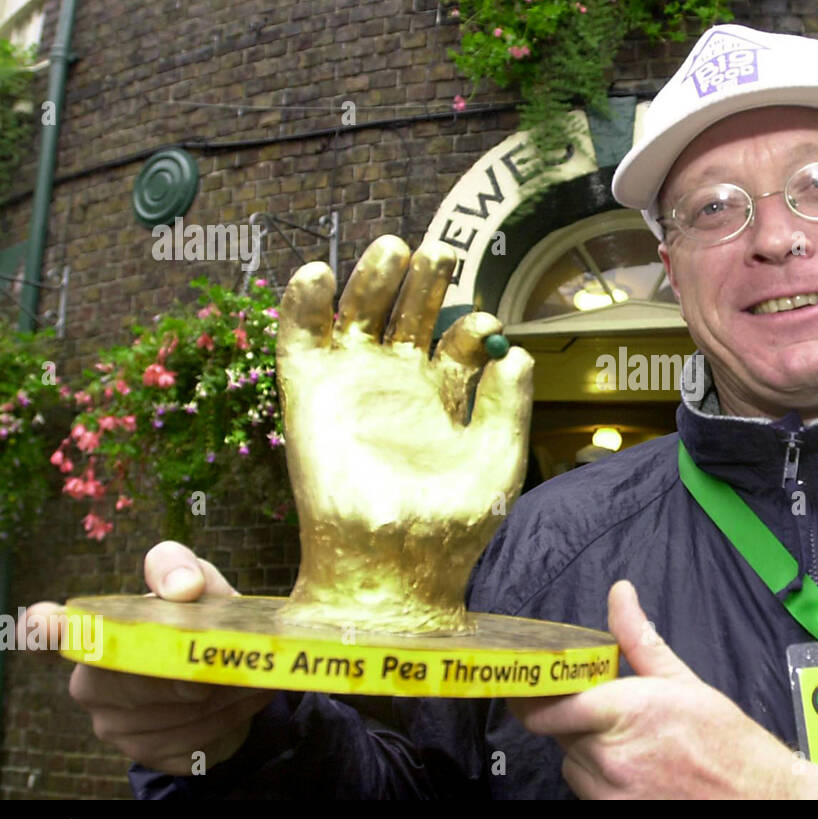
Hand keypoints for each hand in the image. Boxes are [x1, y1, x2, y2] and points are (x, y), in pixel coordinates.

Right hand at [25, 540, 275, 775]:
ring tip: (248, 668)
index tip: (48, 623)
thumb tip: (183, 587)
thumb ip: (184, 570)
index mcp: (92, 634)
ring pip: (183, 708)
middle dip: (198, 666)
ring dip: (229, 688)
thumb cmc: (199, 622)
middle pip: (147, 677)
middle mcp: (91, 684)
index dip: (45, 630)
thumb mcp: (198, 586)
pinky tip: (242, 696)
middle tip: (234, 651)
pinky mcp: (150, 752)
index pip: (48, 634)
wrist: (226, 683)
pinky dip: (235, 711)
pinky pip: (200, 734)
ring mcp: (114, 725)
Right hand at [274, 236, 533, 632]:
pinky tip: (319, 276)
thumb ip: (508, 404)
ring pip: (359, 311)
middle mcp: (399, 385)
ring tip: (394, 250)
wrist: (394, 568)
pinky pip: (300, 338)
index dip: (470, 321)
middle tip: (438, 254)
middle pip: (408, 311)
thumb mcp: (498, 460)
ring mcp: (353, 386)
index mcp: (445, 397)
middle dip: (423, 279)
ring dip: (373, 276)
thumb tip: (516, 352)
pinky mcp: (309, 394)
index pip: (457, 338)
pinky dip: (303, 301)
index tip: (482, 323)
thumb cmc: (453, 525)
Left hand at [509, 581, 817, 798]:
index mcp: (625, 711)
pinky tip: (631, 767)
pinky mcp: (614, 817)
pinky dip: (598, 777)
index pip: (548, 708)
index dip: (529, 696)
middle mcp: (610, 756)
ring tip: (623, 740)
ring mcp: (611, 793)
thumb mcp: (682, 681)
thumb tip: (620, 594)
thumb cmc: (725, 741)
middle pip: (557, 732)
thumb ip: (638, 639)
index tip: (525, 684)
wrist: (757, 797)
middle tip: (591, 705)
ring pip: (570, 763)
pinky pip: (586, 791)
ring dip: (583, 748)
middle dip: (568, 715)